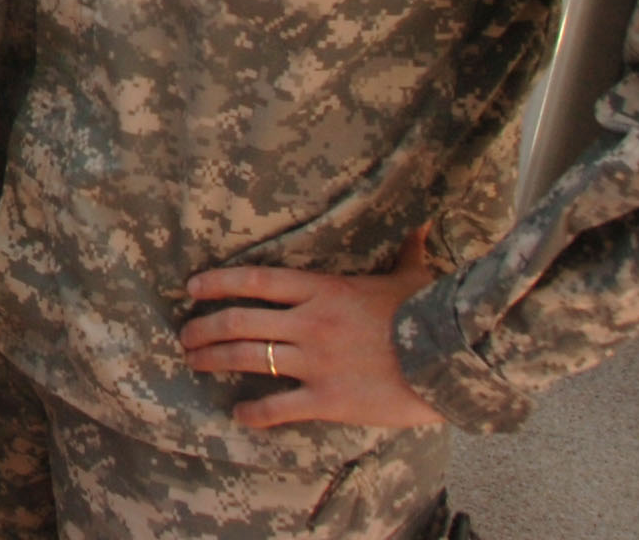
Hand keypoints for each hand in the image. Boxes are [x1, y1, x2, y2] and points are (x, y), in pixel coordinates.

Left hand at [178, 228, 446, 429]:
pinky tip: (239, 415)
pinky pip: (278, 407)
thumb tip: (421, 223)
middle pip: (238, 321)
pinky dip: (253, 412)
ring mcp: (315, 362)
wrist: (454, 362)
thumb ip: (405, 251)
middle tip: (184, 336)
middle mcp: (309, 323)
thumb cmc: (432, 314)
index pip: (254, 280)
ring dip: (214, 361)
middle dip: (203, 329)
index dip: (217, 283)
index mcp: (322, 289)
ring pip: (247, 359)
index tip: (191, 288)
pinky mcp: (328, 399)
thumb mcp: (413, 276)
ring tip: (194, 364)